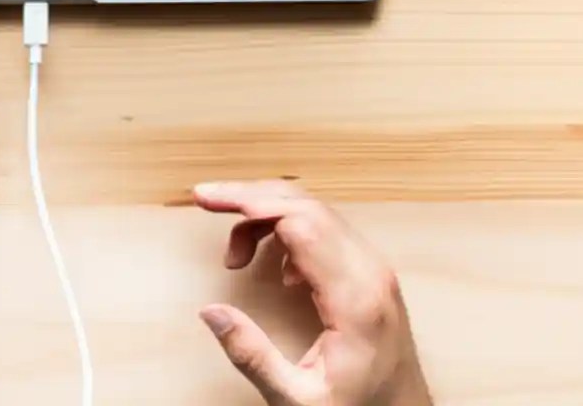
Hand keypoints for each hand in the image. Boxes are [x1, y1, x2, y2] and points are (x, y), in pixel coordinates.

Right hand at [194, 181, 430, 405]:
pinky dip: (291, 232)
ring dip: (269, 216)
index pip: (300, 223)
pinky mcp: (372, 273)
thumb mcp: (298, 399)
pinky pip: (329, 230)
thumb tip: (210, 312)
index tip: (208, 202)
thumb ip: (252, 356)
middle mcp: (371, 273)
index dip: (250, 203)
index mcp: (355, 299)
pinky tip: (277, 269)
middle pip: (306, 206)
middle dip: (251, 197)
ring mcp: (375, 269)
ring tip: (235, 255)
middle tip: (207, 200)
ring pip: (317, 213)